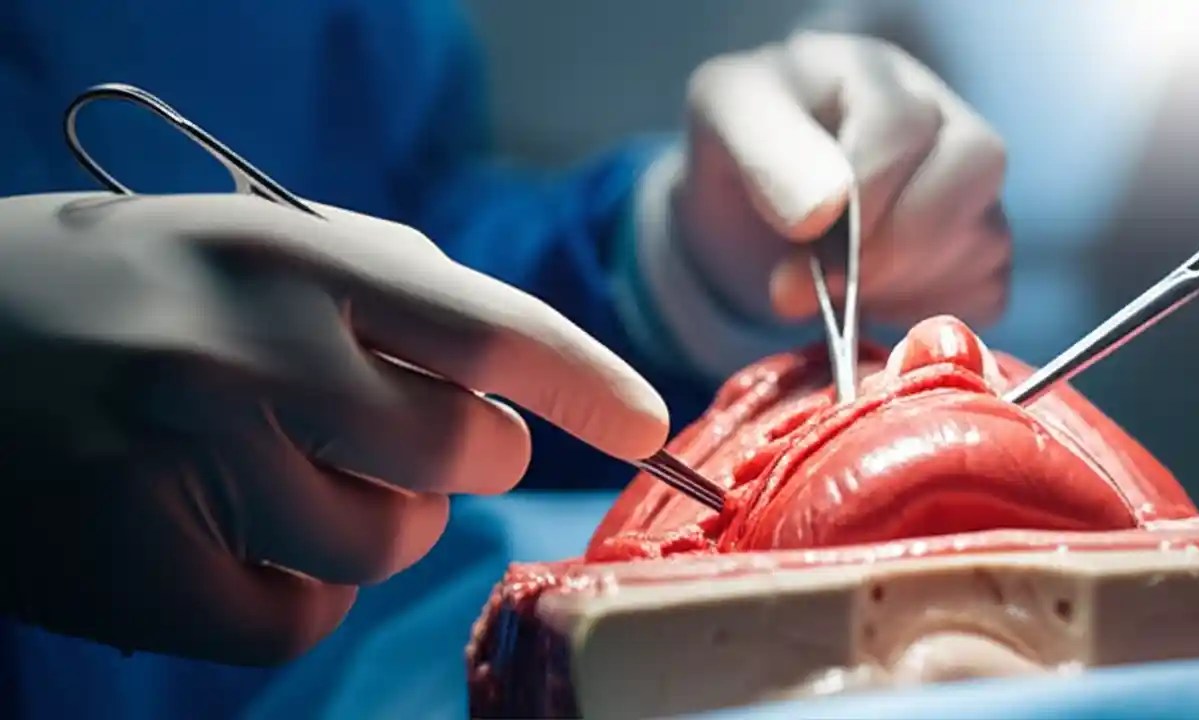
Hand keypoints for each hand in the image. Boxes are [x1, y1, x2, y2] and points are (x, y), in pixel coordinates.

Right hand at [0, 192, 666, 664]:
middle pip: (460, 451)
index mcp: (288, 256)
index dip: (584, 383)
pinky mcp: (136, 564)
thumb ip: (385, 287)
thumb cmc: (122, 285)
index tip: (645, 423)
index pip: (487, 328)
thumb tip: (508, 372)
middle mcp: (247, 351)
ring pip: (388, 543)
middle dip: (464, 456)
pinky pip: (298, 619)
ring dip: (377, 523)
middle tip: (397, 433)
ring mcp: (189, 459)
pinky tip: (241, 540)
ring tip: (291, 476)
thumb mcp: (251, 238)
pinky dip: (299, 593)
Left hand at [640, 32, 1009, 370]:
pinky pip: (986, 292)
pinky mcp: (975, 252)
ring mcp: (967, 188)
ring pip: (987, 239)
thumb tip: (825, 212)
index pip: (904, 125)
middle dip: (891, 244)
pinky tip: (875, 303)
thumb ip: (767, 152)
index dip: (862, 195)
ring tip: (841, 290)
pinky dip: (929, 312)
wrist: (743, 213)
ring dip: (906, 284)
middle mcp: (940, 118)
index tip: (803, 243)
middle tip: (827, 282)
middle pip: (974, 171)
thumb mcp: (723, 120)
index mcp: (874, 74)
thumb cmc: (739, 155)